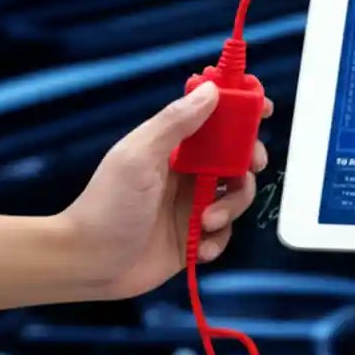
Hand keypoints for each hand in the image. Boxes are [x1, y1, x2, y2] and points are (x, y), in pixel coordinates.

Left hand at [60, 82, 271, 298]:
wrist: (90, 263)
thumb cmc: (107, 205)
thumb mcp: (139, 156)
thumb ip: (175, 123)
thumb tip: (212, 91)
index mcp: (174, 149)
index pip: (213, 121)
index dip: (240, 112)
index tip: (264, 109)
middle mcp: (187, 174)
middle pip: (236, 158)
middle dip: (249, 162)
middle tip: (250, 167)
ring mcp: (193, 207)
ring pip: (237, 196)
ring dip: (231, 208)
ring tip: (206, 223)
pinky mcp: (195, 239)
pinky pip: (226, 234)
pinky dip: (219, 240)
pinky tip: (199, 247)